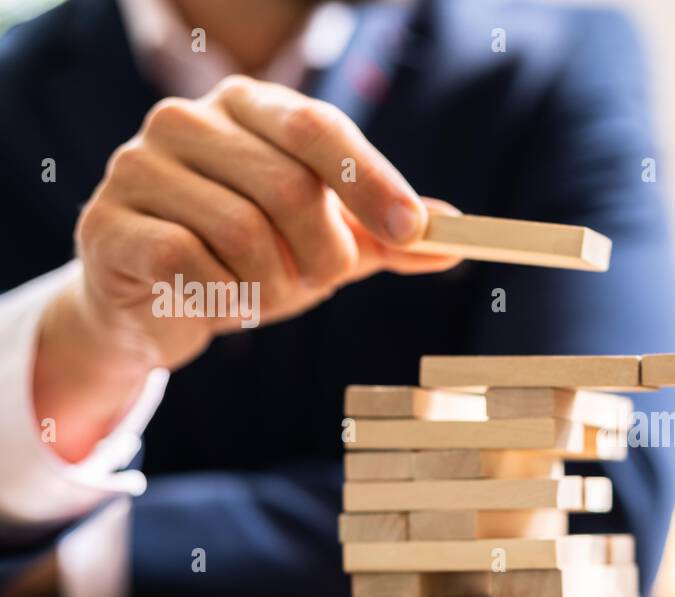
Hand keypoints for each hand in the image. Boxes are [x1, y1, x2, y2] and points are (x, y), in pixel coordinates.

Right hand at [34, 76, 460, 460]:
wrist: (157, 303)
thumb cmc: (249, 258)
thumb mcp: (326, 243)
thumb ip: (386, 238)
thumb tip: (457, 239)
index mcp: (248, 106)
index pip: (319, 129)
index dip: (372, 181)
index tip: (412, 231)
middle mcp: (187, 119)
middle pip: (289, 187)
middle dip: (322, 253)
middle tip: (321, 280)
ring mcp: (138, 166)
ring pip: (242, 232)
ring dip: (273, 285)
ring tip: (263, 293)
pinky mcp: (107, 223)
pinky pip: (190, 263)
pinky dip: (223, 298)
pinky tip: (217, 301)